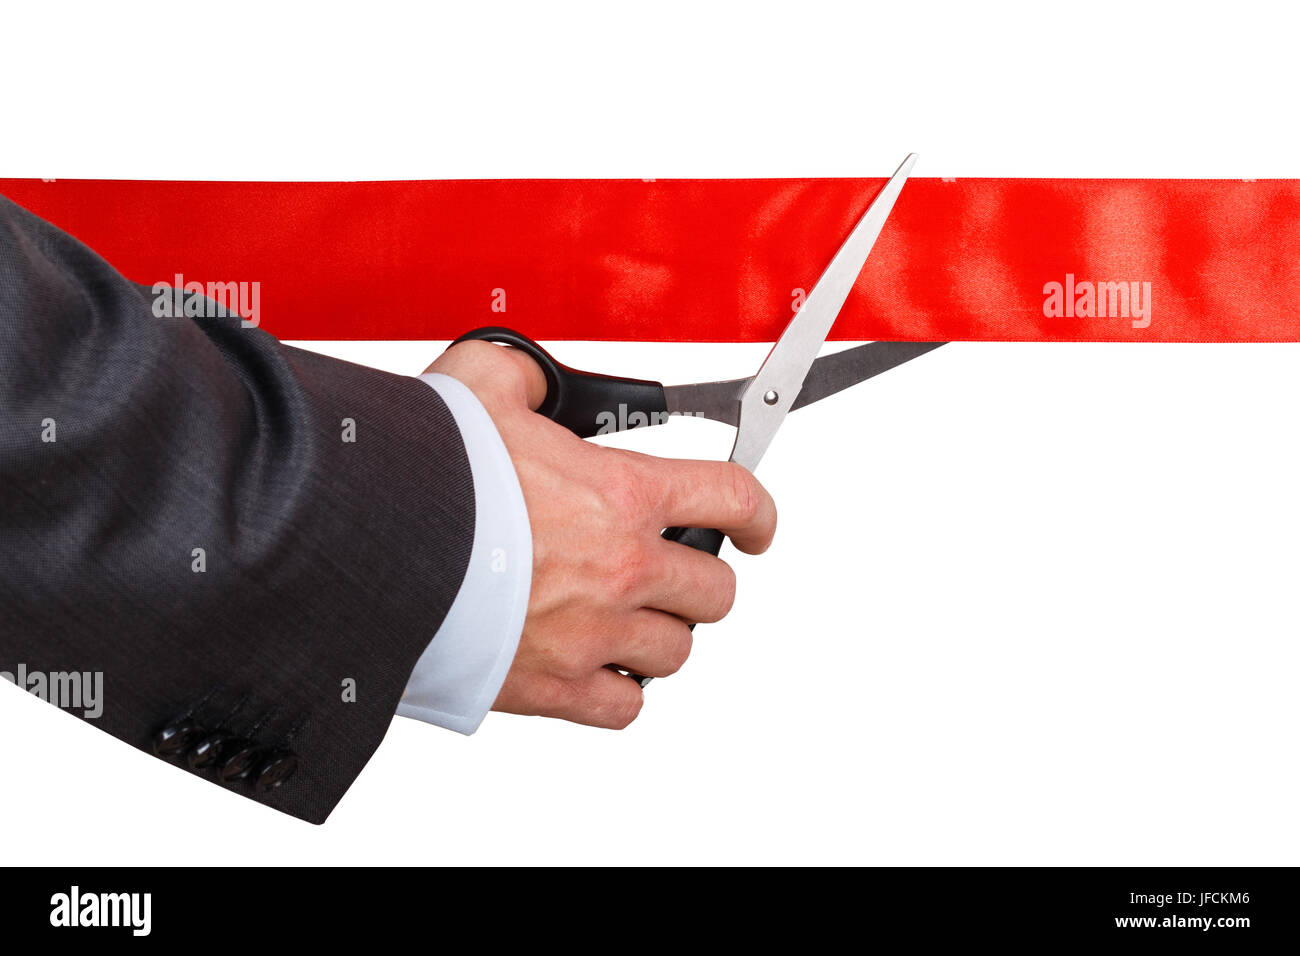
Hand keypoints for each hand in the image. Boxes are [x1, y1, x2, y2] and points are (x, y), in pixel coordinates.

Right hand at [426, 341, 776, 728]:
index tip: (757, 525)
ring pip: (677, 652)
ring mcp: (594, 634)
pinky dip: (621, 691)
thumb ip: (524, 374)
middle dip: (699, 577)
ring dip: (660, 634)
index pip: (732, 498)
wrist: (371, 547)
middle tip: (670, 570)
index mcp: (619, 494)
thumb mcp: (481, 386)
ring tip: (626, 618)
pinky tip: (597, 667)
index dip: (757, 511)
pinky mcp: (554, 688)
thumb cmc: (426, 474)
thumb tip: (535, 380)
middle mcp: (622, 568)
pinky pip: (625, 708)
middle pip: (717, 590)